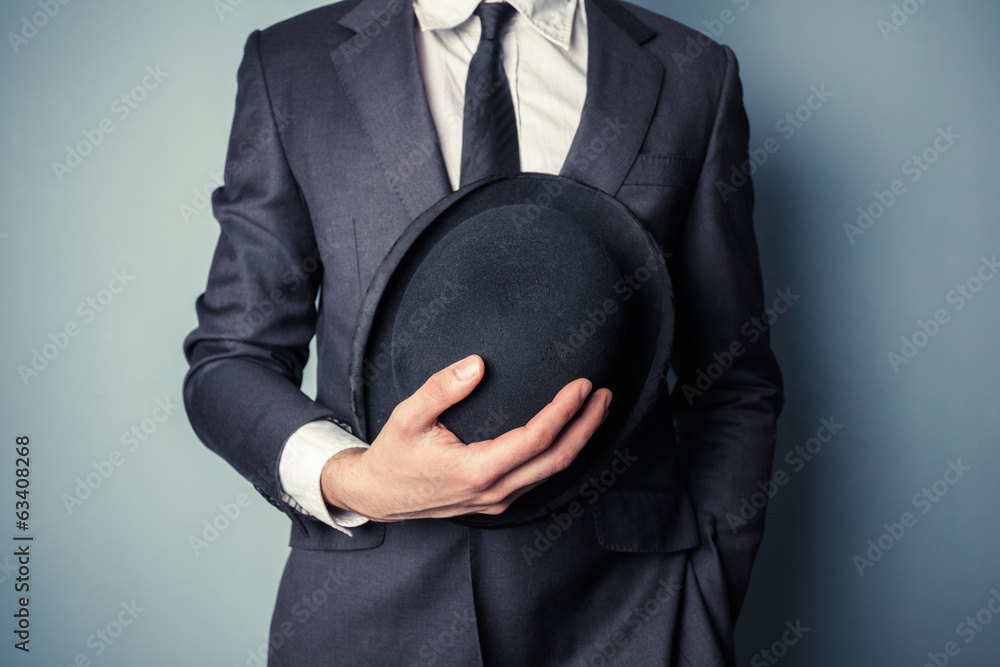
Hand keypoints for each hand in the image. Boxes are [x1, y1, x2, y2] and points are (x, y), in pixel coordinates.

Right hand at [320, 354, 611, 521]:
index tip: (582, 384)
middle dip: (587, 426)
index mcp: (475, 470)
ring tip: (597, 409)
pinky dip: (562, 454)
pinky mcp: (498, 501)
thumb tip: (476, 365)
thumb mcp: (407, 416)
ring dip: (580, 440)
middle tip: (605, 395)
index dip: (564, 411)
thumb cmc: (393, 455)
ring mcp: (499, 500)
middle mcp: (494, 491)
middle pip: (558, 459)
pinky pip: (540, 478)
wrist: (379, 496)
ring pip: (553, 473)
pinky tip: (571, 433)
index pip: (535, 439)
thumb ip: (440, 389)